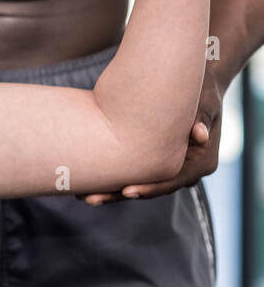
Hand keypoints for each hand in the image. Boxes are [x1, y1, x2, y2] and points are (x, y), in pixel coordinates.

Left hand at [77, 67, 223, 204]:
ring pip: (140, 185)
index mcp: (201, 162)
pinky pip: (136, 175)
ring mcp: (172, 169)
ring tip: (84, 196)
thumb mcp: (204, 102)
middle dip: (120, 194)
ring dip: (112, 192)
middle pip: (151, 189)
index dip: (149, 188)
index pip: (172, 181)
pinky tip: (90, 185)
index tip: (126, 191)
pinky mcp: (157, 162)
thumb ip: (202, 117)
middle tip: (91, 199)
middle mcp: (188, 171)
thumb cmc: (200, 91)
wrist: (198, 87)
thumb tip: (200, 135)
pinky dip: (115, 180)